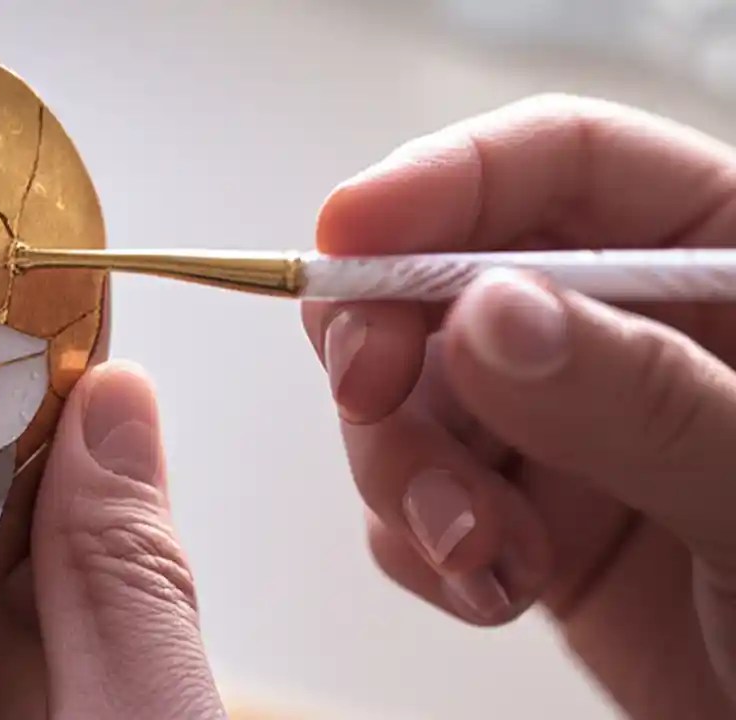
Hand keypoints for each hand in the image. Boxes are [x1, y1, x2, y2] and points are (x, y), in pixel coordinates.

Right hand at [303, 94, 735, 717]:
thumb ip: (642, 397)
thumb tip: (489, 315)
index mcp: (726, 261)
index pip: (566, 162)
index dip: (446, 178)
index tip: (350, 233)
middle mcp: (632, 331)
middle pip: (452, 273)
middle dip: (390, 340)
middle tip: (367, 396)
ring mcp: (571, 425)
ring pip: (414, 394)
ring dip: (407, 470)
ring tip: (474, 549)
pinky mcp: (530, 516)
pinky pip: (418, 495)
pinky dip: (423, 542)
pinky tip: (491, 588)